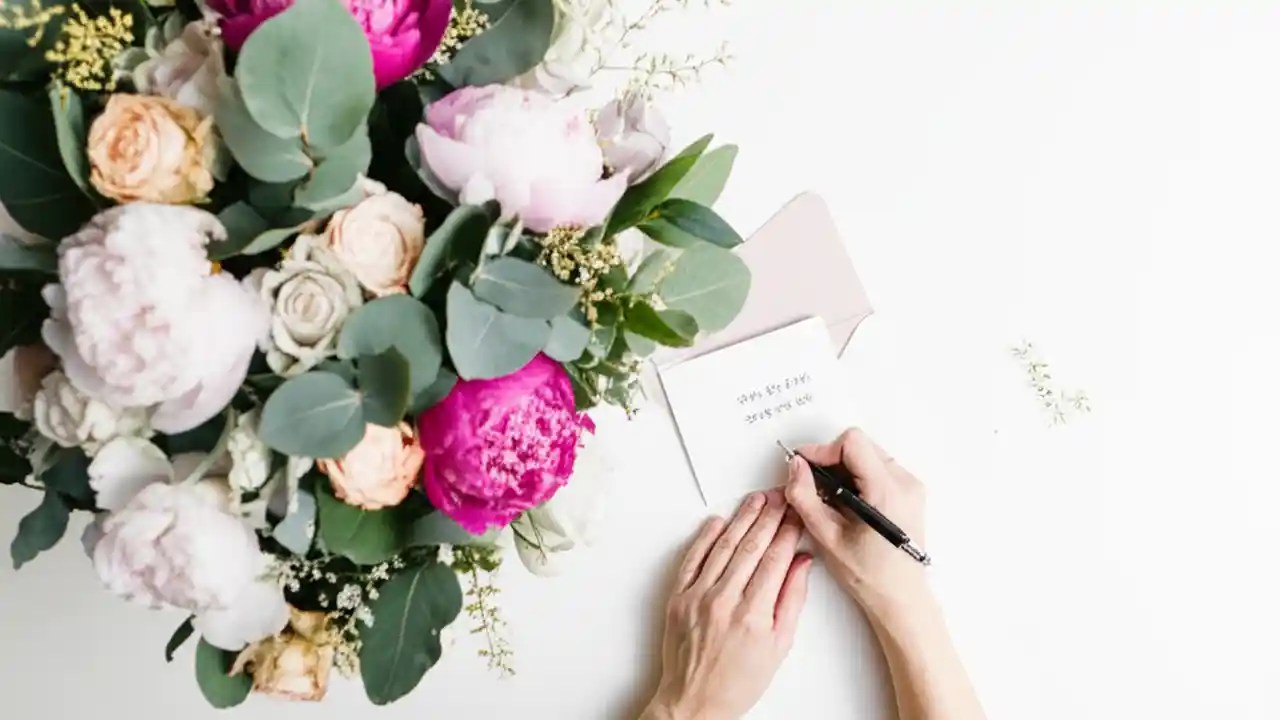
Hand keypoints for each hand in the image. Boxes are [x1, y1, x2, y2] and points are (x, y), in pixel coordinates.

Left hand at [641, 490, 812, 719]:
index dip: (788, 531)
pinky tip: (718, 522)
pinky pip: (692, 559)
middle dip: (768, 516)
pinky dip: (705, 538)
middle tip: (779, 497)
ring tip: (755, 501)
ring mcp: (697, 597)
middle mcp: (723, 601)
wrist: (693, 702)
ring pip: (723, 547)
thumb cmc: (736, 682)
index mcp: (753, 615)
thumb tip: (801, 564)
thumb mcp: (779, 646)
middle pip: (751, 546)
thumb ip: (791, 601)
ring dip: (741, 519)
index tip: (796, 515)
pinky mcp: (678, 598)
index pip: (775, 559)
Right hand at [783, 429, 929, 621]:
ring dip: (843, 469)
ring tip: (831, 499)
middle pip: (860, 445)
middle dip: (831, 460)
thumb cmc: (869, 575)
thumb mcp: (827, 536)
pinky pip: (877, 468)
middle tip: (813, 485)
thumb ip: (805, 497)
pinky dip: (857, 477)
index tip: (804, 467)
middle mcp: (904, 483)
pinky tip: (847, 502)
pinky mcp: (909, 492)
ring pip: (868, 454)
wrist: (899, 596)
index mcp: (887, 492)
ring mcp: (910, 487)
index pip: (852, 443)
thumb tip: (795, 467)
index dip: (822, 451)